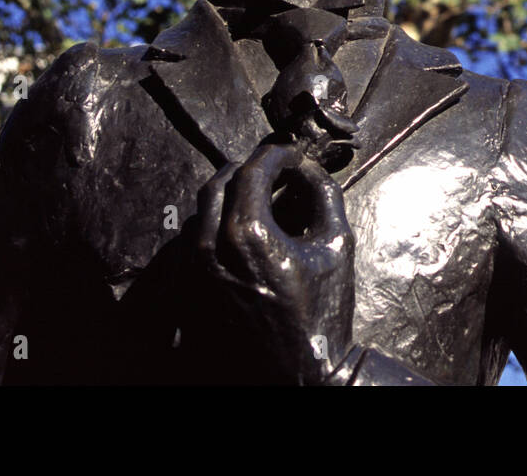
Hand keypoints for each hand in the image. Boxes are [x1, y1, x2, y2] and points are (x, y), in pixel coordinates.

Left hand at [193, 142, 355, 383]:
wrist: (296, 372)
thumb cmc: (322, 313)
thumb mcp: (338, 244)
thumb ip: (324, 195)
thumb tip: (308, 170)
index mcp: (247, 234)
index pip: (254, 170)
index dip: (277, 154)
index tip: (294, 154)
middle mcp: (211, 247)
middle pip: (221, 182)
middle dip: (250, 168)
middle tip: (276, 169)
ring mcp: (194, 269)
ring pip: (201, 209)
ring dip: (230, 194)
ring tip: (259, 197)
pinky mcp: (189, 287)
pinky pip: (194, 239)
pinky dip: (216, 223)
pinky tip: (242, 230)